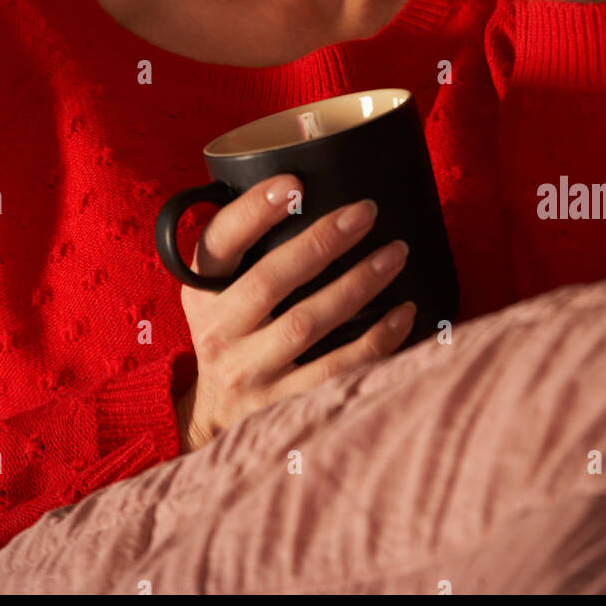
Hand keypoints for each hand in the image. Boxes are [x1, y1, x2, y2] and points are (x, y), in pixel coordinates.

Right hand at [175, 174, 414, 452]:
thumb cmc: (232, 335)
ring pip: (306, 323)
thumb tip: (303, 187)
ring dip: (357, 284)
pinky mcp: (283, 407)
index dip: (254, 210)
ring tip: (396, 253)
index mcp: (202, 292)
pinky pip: (336, 370)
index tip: (294, 182)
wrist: (214, 423)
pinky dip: (375, 340)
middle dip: (322, 241)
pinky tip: (403, 312)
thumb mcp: (216, 293)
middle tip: (366, 212)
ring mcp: (250, 374)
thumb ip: (243, 250)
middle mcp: (219, 332)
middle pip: (270, 280)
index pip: (220, 242)